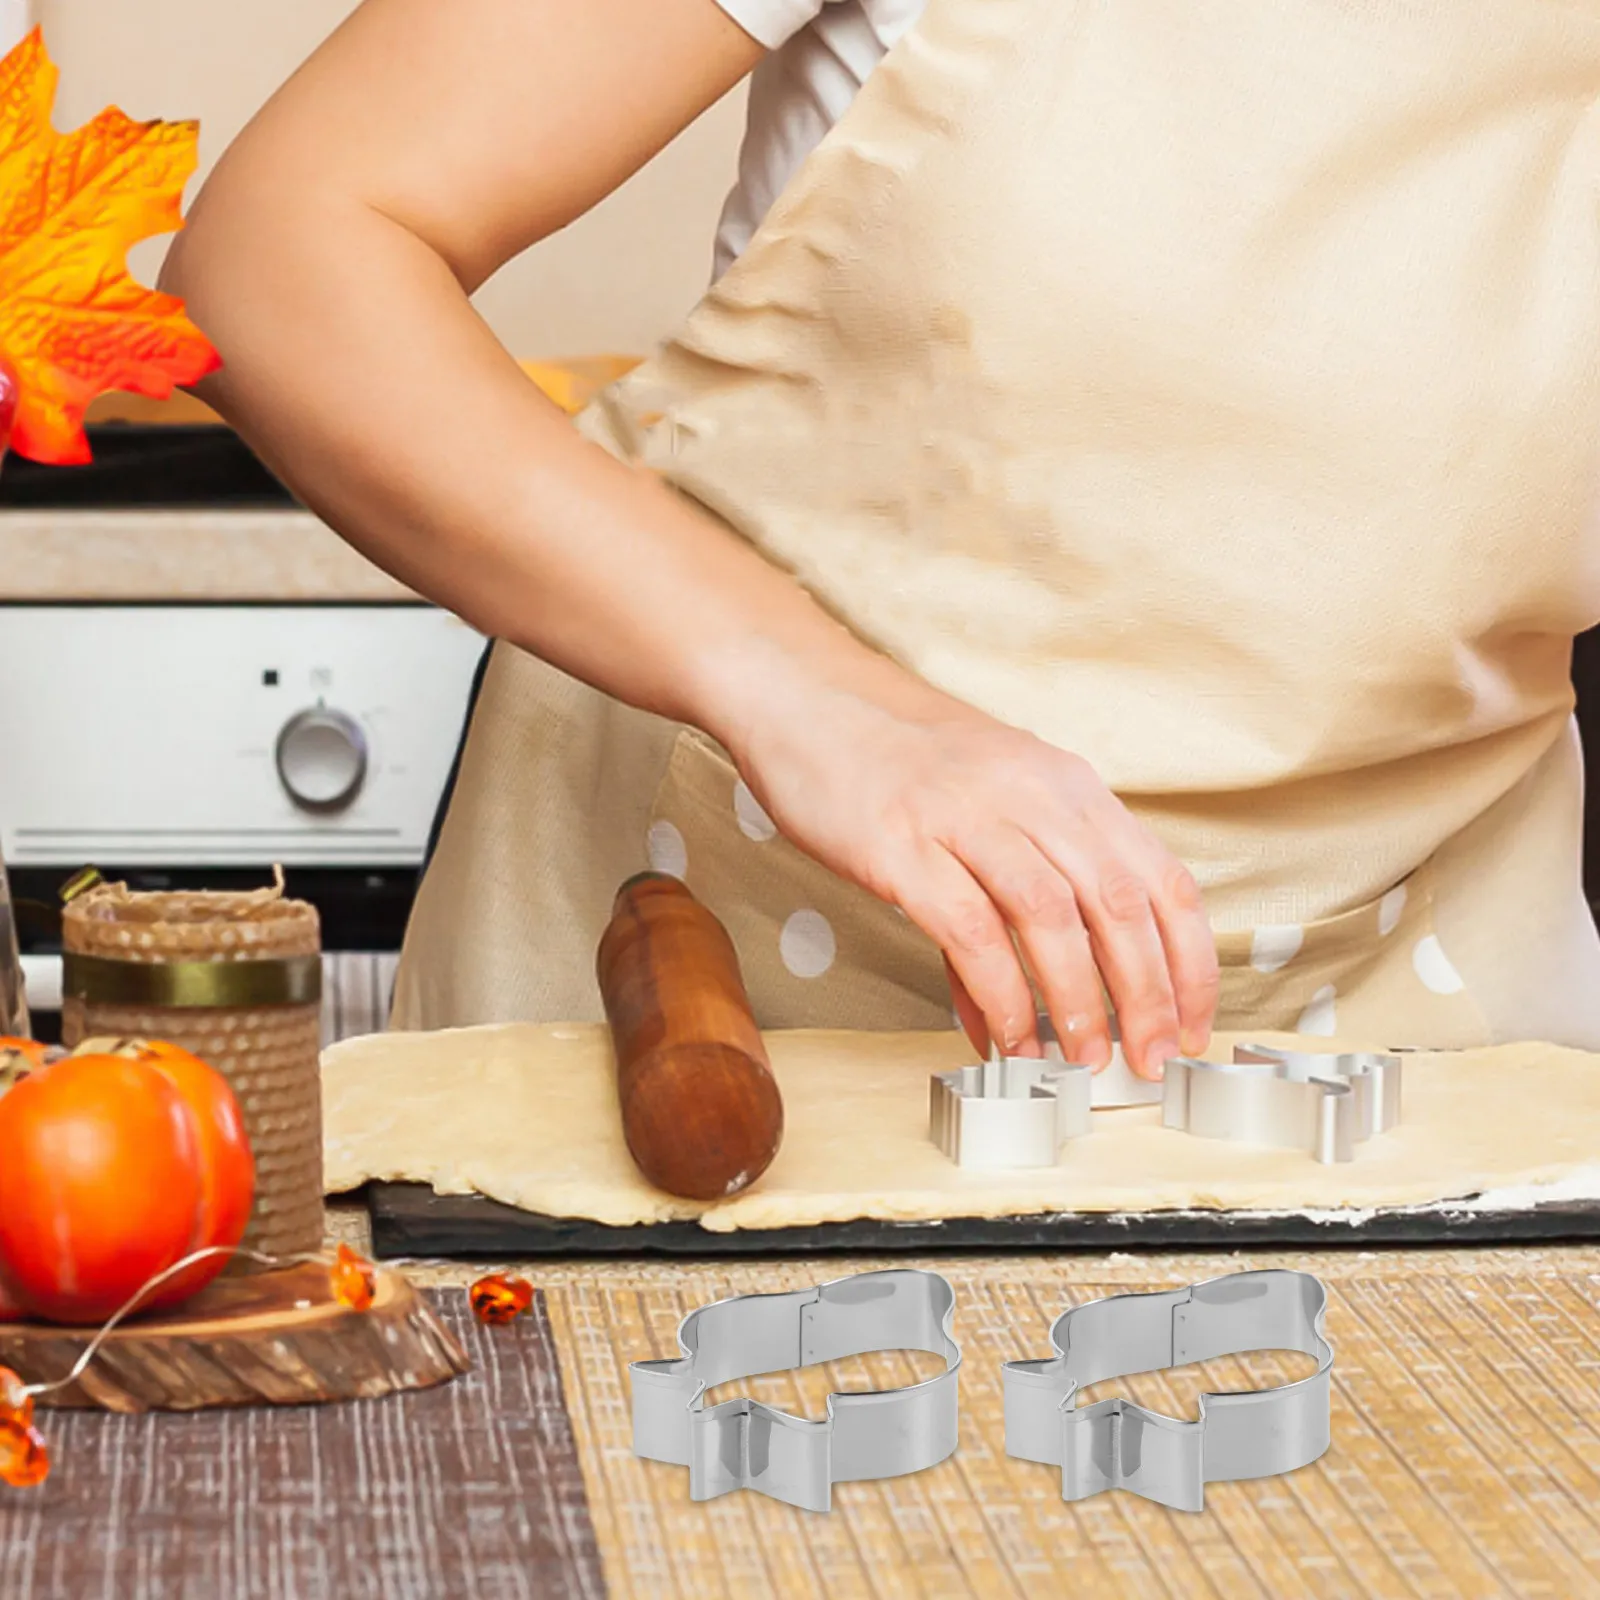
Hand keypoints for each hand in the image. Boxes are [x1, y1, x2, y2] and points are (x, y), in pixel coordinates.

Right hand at [734, 678, 1217, 1077]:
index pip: (1161, 879)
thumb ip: (1015, 903)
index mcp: (1067, 785)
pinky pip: (971, 930)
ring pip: (1053, 919)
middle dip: (1146, 996)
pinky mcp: (902, 844)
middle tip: (1149, 1059)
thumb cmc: (897, 761)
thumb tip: (1021, 1013)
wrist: (808, 698)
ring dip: (1079, 1002)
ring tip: (1084, 1059)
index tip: (1193, 1025)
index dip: (1190, 962)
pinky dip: (999, 991)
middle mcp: (1029, 794)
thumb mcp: (987, 808)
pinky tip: (1006, 1035)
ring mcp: (965, 815)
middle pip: (1118, 904)